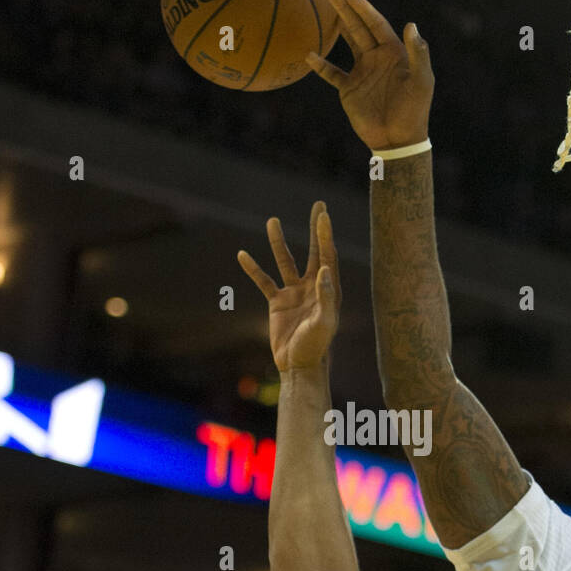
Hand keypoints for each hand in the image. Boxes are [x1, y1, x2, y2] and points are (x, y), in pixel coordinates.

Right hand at [238, 202, 340, 371]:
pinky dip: (253, 269)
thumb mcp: (323, 322)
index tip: (322, 215)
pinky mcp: (277, 302)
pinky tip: (242, 255)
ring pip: (285, 261)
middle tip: (318, 206)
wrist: (297, 365)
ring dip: (279, 242)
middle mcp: (313, 287)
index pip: (327, 255)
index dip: (324, 235)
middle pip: (314, 251)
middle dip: (315, 229)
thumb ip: (324, 296)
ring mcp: (294, 293)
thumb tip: (324, 268)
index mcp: (328, 289)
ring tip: (272, 221)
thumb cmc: (315, 346)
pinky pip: (263, 281)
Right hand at [307, 0, 432, 152]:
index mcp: (393, 52)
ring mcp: (362, 72)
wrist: (398, 140)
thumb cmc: (414, 110)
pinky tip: (309, 54)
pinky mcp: (349, 89)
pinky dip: (321, 65)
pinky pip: (332, 73)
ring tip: (319, 6)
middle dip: (344, 8)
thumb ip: (418, 53)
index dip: (364, 9)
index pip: (376, 24)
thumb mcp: (421, 81)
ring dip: (334, 26)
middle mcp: (376, 58)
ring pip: (346, 43)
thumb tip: (411, 24)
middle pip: (358, 27)